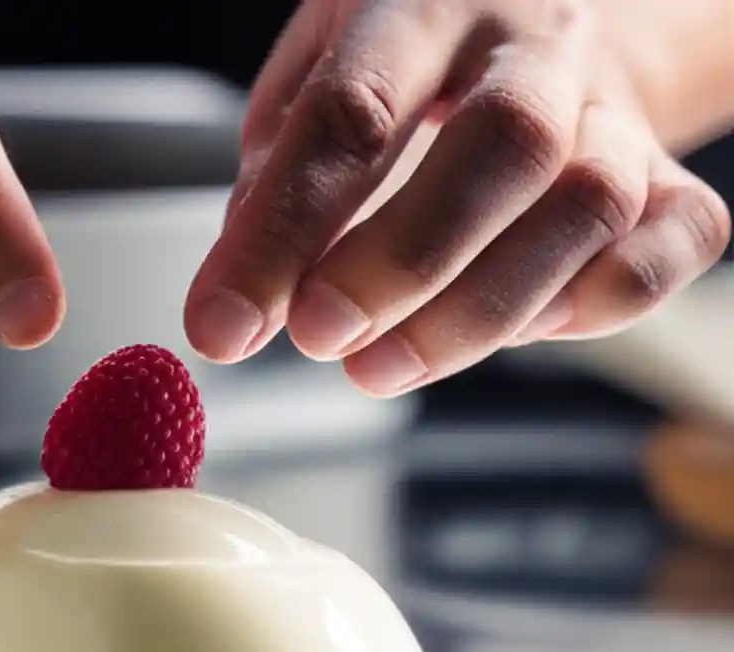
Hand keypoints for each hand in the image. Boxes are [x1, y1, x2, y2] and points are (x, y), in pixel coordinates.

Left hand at [185, 0, 730, 395]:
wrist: (550, 14)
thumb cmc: (405, 62)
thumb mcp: (314, 79)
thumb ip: (276, 178)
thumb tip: (242, 296)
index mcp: (421, 0)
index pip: (351, 112)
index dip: (281, 232)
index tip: (223, 326)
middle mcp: (532, 41)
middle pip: (503, 143)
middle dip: (402, 262)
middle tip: (319, 338)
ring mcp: (612, 103)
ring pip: (590, 202)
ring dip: (480, 310)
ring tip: (379, 367)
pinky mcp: (670, 170)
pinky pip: (675, 241)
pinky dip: (603, 301)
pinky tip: (522, 329)